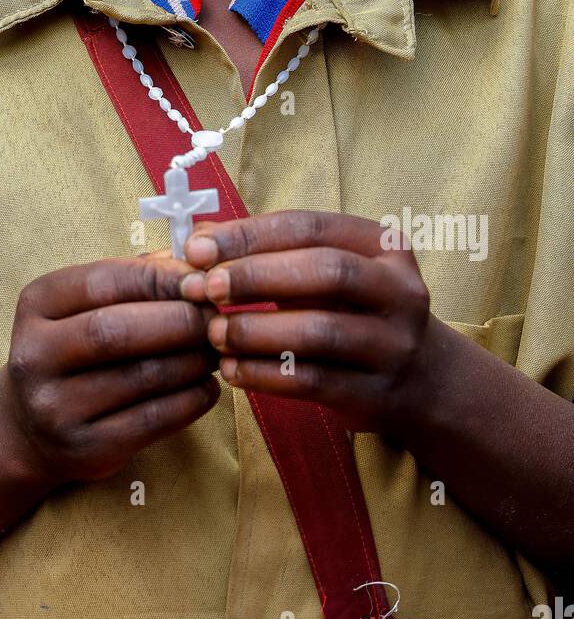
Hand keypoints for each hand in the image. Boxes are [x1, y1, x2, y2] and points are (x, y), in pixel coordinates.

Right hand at [3, 257, 219, 487]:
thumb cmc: (73, 350)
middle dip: (180, 320)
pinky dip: (191, 399)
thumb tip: (190, 264)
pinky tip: (207, 385)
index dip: (160, 278)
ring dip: (193, 359)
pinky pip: (153, 420)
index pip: (103, 282)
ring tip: (216, 348)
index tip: (203, 280)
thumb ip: (131, 278)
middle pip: (118, 331)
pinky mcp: (85, 448)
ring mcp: (56, 408)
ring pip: (142, 376)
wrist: (30, 430)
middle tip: (216, 318)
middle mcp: (36, 356)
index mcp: (37, 305)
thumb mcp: (81, 305)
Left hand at [179, 210, 432, 434]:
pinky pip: (314, 381)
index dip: (250, 235)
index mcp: (382, 244)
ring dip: (256, 330)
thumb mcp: (327, 268)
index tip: (197, 247)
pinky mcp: (378, 392)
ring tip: (212, 333)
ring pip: (320, 331)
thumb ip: (268, 250)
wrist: (422, 379)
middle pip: (325, 272)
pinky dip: (266, 374)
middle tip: (203, 288)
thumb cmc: (355, 309)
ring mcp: (394, 343)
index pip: (309, 227)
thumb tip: (196, 235)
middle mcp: (398, 289)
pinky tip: (231, 370)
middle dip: (256, 277)